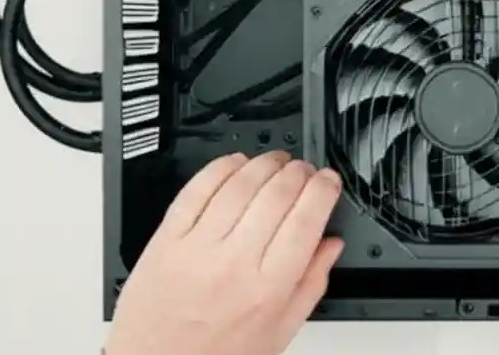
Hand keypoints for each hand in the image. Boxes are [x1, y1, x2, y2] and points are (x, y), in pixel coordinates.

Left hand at [105, 151, 343, 354]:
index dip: (324, 189)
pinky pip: (196, 189)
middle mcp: (233, 264)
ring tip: (276, 163)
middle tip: (306, 171)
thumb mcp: (278, 332)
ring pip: (239, 185)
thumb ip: (311, 285)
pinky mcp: (167, 238)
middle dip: (299, 172)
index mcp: (267, 290)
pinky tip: (236, 164)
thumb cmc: (215, 354)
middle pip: (277, 195)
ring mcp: (197, 248)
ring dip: (265, 163)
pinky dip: (221, 168)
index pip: (307, 220)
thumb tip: (331, 245)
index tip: (329, 181)